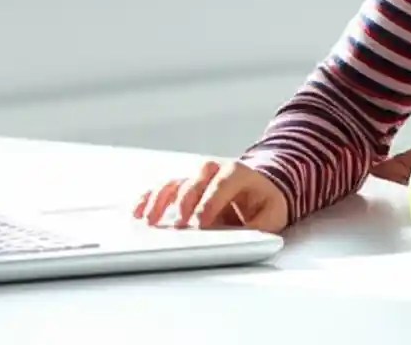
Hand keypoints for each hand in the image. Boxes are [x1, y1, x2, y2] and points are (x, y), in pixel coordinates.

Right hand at [132, 160, 289, 233]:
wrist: (259, 190)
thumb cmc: (265, 204)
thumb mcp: (272, 216)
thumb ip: (258, 227)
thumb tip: (241, 240)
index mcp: (238, 172)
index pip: (222, 184)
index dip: (210, 203)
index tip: (200, 224)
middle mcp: (214, 170)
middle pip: (194, 182)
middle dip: (185, 204)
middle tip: (178, 227)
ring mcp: (196, 177)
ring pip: (174, 183)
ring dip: (160, 201)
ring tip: (149, 221)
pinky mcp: (183, 187)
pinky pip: (163, 190)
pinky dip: (149, 200)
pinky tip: (138, 213)